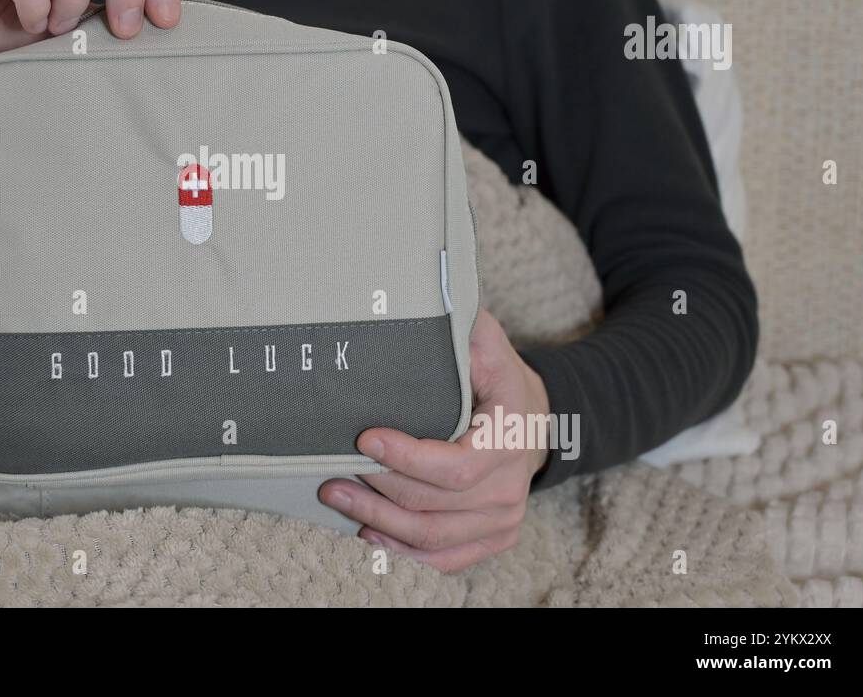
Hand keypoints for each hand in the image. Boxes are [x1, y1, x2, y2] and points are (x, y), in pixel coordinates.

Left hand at [319, 310, 551, 571]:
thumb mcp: (485, 344)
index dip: (406, 458)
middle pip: (433, 504)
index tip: (364, 438)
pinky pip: (446, 557)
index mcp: (510, 436)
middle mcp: (511, 485)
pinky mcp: (493, 537)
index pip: (455, 465)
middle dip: (376, 487)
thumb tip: (417, 304)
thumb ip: (458, 330)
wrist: (531, 418)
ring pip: (433, 535)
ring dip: (379, 518)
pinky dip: (403, 549)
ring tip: (338, 495)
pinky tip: (370, 529)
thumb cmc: (497, 378)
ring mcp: (504, 517)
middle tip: (331, 469)